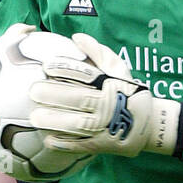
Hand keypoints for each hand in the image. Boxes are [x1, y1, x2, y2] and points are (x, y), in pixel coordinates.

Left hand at [28, 33, 179, 156]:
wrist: (149, 125)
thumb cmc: (128, 92)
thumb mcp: (119, 69)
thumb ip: (98, 52)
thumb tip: (76, 37)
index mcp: (108, 85)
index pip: (85, 75)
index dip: (65, 70)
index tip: (46, 67)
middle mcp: (105, 105)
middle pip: (78, 99)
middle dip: (55, 95)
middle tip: (34, 91)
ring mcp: (103, 127)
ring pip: (77, 124)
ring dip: (55, 121)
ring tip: (35, 118)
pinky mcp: (100, 145)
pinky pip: (80, 145)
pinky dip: (63, 144)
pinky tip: (47, 139)